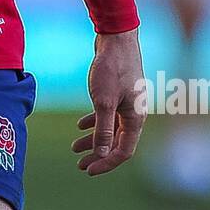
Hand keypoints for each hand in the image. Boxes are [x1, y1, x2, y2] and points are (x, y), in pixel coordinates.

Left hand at [72, 28, 146, 175]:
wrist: (116, 38)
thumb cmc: (112, 69)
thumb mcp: (103, 102)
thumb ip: (103, 129)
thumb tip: (101, 154)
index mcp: (136, 119)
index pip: (123, 151)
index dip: (106, 163)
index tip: (87, 170)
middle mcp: (134, 113)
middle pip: (117, 142)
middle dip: (98, 154)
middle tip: (79, 164)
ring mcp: (127, 103)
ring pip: (110, 128)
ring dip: (94, 139)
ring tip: (74, 147)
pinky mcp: (119, 93)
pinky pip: (108, 115)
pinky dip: (94, 122)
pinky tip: (80, 126)